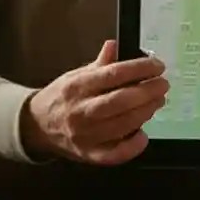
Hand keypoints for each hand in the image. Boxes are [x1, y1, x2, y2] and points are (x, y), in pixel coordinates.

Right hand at [20, 40, 168, 164]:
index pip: (113, 74)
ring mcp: (85, 136)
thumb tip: (116, 45)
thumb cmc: (63, 97)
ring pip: (122, 125)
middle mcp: (80, 111)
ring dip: (146, 113)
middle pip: (121, 101)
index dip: (140, 69)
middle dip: (148, 92)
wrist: (36, 126)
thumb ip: (100, 63)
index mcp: (77, 87)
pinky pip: (116, 154)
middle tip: (163, 85)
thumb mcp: (76, 75)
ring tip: (158, 101)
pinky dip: (133, 145)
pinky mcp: (89, 155)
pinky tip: (143, 135)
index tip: (157, 66)